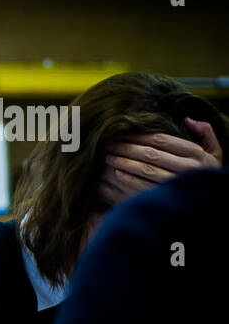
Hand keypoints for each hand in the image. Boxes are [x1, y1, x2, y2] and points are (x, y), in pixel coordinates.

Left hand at [100, 117, 222, 205]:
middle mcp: (187, 168)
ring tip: (108, 157)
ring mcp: (176, 184)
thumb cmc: (208, 173)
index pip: (161, 140)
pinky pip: (144, 187)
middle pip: (150, 154)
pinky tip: (116, 173)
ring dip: (124, 162)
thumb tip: (187, 119)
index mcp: (196, 153)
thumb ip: (205, 132)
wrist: (209, 204)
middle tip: (108, 144)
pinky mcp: (167, 197)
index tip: (122, 132)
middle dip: (126, 148)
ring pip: (145, 169)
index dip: (138, 135)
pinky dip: (128, 180)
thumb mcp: (215, 151)